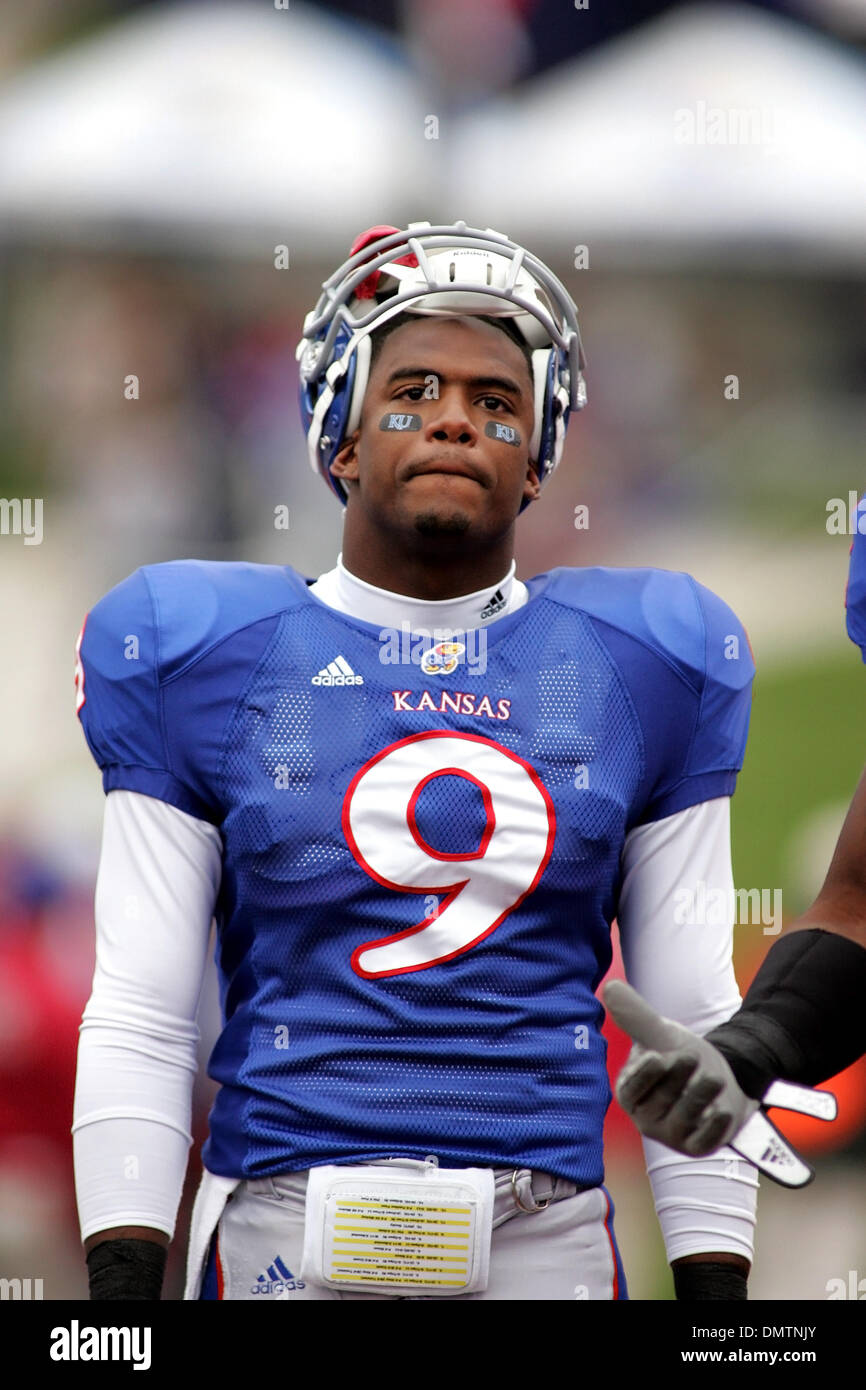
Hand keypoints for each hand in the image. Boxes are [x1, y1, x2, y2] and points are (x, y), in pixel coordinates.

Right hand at [603, 979, 758, 1154]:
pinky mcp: (697, 1146)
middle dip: (678, 1077)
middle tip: (691, 1056)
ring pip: (684, 1118)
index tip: (658, 1057)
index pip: (632, 1090)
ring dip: (700, 1096)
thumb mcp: (661, 1035)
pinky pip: (703, 1142)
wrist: (717, 1076)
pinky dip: (714, 1128)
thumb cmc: (679, 1055)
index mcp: (630, 1093)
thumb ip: (636, 1016)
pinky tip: (722, 1111)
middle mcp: (647, 1119)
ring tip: (713, 1077)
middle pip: (661, 1101)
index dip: (644, 1076)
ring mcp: (672, 1135)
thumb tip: (610, 987)